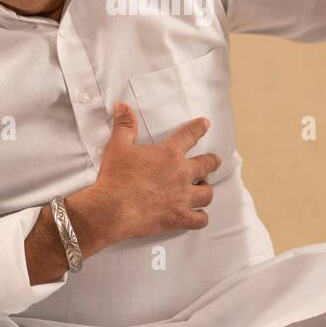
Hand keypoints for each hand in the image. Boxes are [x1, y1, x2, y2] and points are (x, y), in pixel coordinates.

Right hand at [91, 102, 221, 242]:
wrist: (112, 208)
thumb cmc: (115, 177)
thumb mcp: (118, 146)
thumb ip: (125, 125)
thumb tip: (122, 107)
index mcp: (169, 154)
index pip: (189, 135)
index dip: (199, 128)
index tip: (205, 124)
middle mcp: (181, 174)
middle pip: (207, 165)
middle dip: (212, 162)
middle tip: (213, 162)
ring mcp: (182, 197)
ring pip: (207, 193)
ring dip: (206, 190)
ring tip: (203, 189)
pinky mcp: (178, 217)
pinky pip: (199, 220)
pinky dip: (200, 217)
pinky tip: (198, 216)